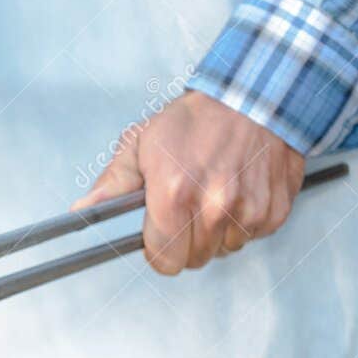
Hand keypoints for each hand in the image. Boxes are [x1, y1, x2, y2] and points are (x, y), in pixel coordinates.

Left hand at [75, 91, 306, 274]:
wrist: (251, 97)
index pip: (164, 260)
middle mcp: (212, 207)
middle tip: (187, 208)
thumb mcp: (141, 144)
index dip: (158, 249)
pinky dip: (244, 221)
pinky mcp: (273, 210)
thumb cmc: (194, 120)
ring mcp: (247, 210)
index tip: (159, 235)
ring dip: (217, 232)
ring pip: (224, 250)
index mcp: (173, 195)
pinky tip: (237, 192)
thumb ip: (113, 184)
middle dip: (186, 241)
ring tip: (213, 194)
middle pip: (194, 260)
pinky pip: (253, 236)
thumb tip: (83, 211)